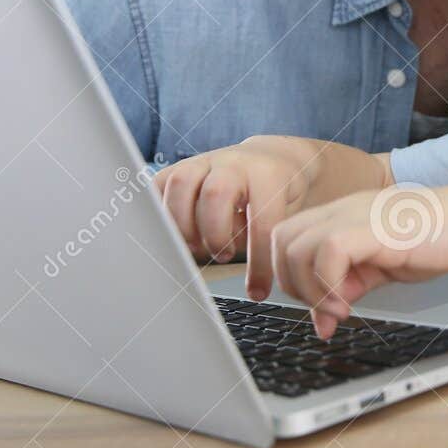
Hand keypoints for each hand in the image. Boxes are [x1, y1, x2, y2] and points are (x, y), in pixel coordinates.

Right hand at [153, 136, 321, 296]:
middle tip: (224, 255)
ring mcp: (206, 161)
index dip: (258, 263)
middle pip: (215, 193)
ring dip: (182, 224)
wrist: (272, 157)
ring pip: (181, 183)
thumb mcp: (288, 214)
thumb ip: (269, 242)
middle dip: (215, 234)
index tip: (257, 290)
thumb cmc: (280, 193)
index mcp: (269, 175)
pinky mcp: (182, 166)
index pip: (262, 222)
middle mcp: (235, 163)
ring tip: (195, 247)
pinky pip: (160, 184)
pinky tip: (173, 233)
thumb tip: (253, 290)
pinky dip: (160, 212)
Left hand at [269, 183, 447, 337]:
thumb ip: (355, 282)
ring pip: (294, 247)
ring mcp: (356, 214)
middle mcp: (343, 208)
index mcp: (345, 213)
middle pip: (280, 239)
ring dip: (309, 289)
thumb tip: (326, 315)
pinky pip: (327, 254)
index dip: (292, 277)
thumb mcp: (389, 264)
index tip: (319, 312)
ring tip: (338, 311)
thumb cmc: (445, 238)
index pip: (290, 237)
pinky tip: (350, 306)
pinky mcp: (373, 226)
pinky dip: (329, 287)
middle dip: (291, 283)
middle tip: (324, 311)